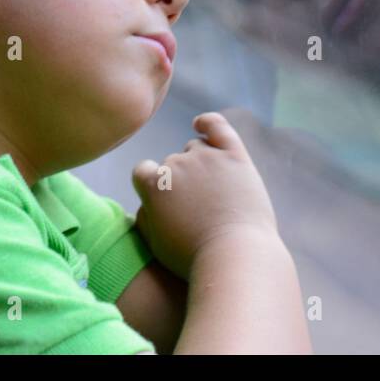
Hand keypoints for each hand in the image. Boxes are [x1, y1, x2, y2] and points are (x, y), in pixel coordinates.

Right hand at [131, 112, 280, 279]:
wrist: (236, 257)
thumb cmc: (194, 257)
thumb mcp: (156, 244)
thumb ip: (144, 216)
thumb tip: (145, 201)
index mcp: (154, 184)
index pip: (143, 172)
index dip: (152, 187)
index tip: (165, 203)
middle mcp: (177, 164)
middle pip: (173, 162)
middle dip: (181, 182)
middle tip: (199, 210)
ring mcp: (207, 157)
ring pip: (196, 148)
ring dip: (200, 162)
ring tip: (215, 193)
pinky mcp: (235, 156)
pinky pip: (217, 127)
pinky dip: (207, 122)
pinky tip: (201, 125)